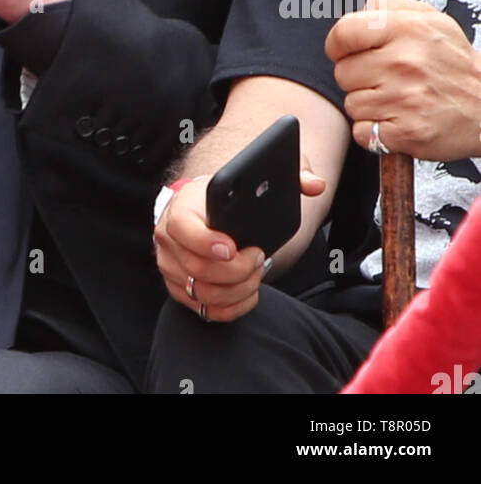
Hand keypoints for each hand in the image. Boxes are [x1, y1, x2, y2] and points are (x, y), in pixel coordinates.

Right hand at [153, 166, 324, 321]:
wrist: (203, 210)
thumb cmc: (230, 195)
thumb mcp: (255, 177)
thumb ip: (290, 176)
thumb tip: (316, 185)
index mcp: (181, 206)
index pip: (183, 227)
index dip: (207, 242)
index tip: (234, 248)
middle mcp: (169, 238)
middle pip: (198, 268)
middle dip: (237, 269)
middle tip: (258, 257)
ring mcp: (171, 266)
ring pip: (204, 293)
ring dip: (238, 289)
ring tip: (256, 271)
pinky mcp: (180, 289)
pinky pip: (207, 310)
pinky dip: (233, 306)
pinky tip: (249, 289)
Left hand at [325, 0, 480, 161]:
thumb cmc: (453, 62)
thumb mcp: (430, 19)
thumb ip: (387, 6)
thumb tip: (357, 11)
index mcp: (407, 29)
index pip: (344, 32)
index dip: (338, 44)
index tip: (347, 52)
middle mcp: (404, 62)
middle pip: (343, 72)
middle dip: (358, 77)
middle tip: (384, 78)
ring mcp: (405, 99)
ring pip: (352, 104)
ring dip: (368, 105)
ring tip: (395, 99)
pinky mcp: (407, 132)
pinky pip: (363, 132)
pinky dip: (374, 131)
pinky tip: (396, 120)